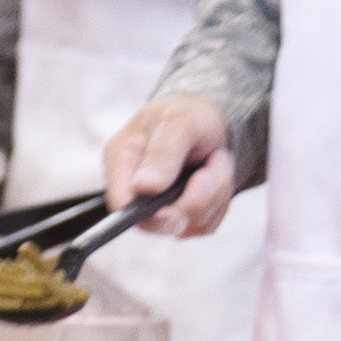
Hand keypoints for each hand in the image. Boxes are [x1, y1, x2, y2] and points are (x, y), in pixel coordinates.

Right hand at [103, 92, 231, 237]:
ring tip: (213, 161)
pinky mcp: (185, 217)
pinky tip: (215, 175)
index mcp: (122, 161)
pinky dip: (220, 202)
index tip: (168, 209)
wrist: (212, 120)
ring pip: (189, 224)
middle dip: (193, 199)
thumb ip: (163, 152)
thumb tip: (143, 187)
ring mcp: (160, 207)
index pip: (119, 203)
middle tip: (206, 172)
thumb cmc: (188, 114)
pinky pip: (206, 226)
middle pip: (158, 223)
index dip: (144, 213)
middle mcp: (137, 190)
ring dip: (213, 193)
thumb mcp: (179, 121)